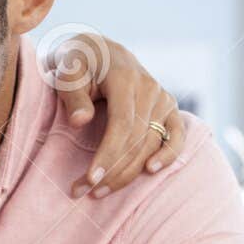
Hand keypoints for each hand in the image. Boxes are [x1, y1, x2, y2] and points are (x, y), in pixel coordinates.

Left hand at [47, 34, 185, 197]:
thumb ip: (73, 96)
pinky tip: (151, 171)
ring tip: (101, 191)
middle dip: (113, 170)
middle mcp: (149, 88)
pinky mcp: (169, 108)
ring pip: (151, 143)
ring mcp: (162, 98)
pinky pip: (176, 135)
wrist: (101, 51)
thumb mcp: (68, 73)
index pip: (122, 124)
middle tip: (87, 192)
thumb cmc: (79, 64)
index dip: (108, 154)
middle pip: (137, 139)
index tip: (90, 179)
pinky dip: (168, 154)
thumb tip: (81, 121)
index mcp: (124, 78)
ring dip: (129, 172)